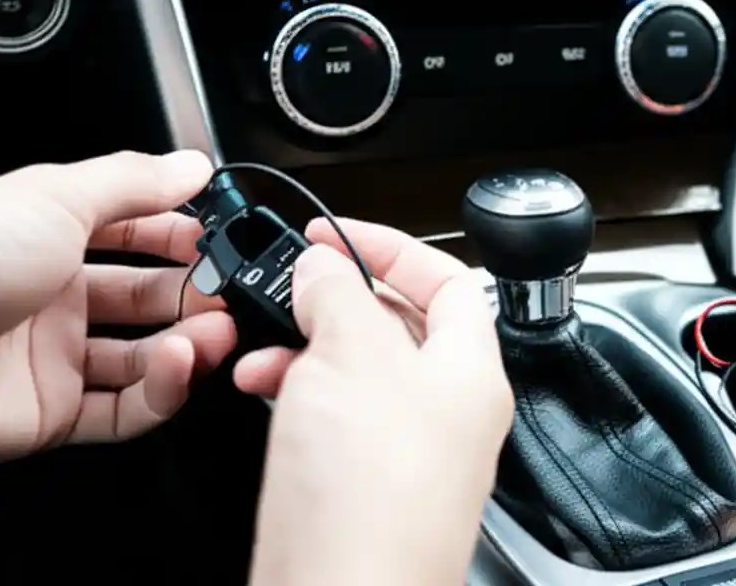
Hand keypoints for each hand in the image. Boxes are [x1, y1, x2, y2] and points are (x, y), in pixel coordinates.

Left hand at [0, 150, 250, 460]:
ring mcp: (52, 357)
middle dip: (193, 291)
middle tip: (228, 289)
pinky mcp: (52, 413)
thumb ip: (134, 183)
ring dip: (188, 343)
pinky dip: (161, 393)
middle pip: (146, 297)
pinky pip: (124, 410)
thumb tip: (191, 164)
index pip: (134, 232)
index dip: (179, 232)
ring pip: (143, 357)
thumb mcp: (55, 195)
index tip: (219, 234)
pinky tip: (179, 368)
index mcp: (47, 235)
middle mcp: (51, 296)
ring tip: (215, 332)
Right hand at [244, 219, 513, 585]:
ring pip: (357, 373)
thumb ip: (338, 296)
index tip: (335, 234)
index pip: (449, 280)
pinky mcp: (363, 488)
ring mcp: (406, 454)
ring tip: (266, 348)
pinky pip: (333, 419)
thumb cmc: (369, 500)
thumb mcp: (350, 358)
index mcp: (470, 373)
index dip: (390, 246)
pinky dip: (297, 395)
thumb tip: (325, 267)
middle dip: (338, 301)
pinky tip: (265, 391)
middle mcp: (448, 414)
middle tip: (293, 288)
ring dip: (307, 348)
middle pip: (400, 326)